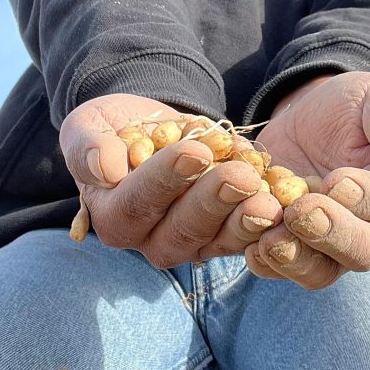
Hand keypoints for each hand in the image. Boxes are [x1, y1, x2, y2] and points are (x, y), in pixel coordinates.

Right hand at [59, 94, 283, 266]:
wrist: (147, 130)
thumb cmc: (110, 130)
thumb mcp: (88, 126)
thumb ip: (87, 147)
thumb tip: (104, 170)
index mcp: (112, 216)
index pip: (137, 203)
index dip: (165, 179)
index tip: (194, 152)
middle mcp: (150, 240)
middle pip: (183, 229)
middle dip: (213, 201)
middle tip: (241, 177)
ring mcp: (191, 242)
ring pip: (218, 240)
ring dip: (244, 221)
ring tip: (267, 199)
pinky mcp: (223, 236)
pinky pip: (245, 236)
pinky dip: (264, 221)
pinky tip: (282, 201)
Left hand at [246, 72, 369, 288]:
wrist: (305, 118)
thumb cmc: (349, 108)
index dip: (367, 199)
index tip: (337, 181)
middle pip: (360, 252)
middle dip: (328, 234)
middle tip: (298, 211)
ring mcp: (328, 246)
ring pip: (320, 272)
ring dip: (293, 258)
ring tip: (267, 233)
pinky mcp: (290, 246)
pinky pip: (279, 269)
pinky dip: (262, 259)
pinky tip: (246, 239)